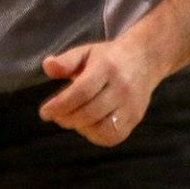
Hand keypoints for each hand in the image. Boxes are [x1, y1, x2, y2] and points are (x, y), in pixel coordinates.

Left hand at [38, 37, 161, 146]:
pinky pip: (114, 136)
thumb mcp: (86, 52)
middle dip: (67, 118)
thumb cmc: (108, 57)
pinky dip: (96, 136)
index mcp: (106, 68)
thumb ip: (66, 61)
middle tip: (56, 116)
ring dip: (81, 128)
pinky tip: (88, 126)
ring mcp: (131, 105)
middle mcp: (121, 88)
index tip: (45, 112)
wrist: (144, 59)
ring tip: (72, 119)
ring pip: (103, 129)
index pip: (82, 92)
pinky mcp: (136, 118)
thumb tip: (47, 66)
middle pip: (90, 113)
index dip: (60, 105)